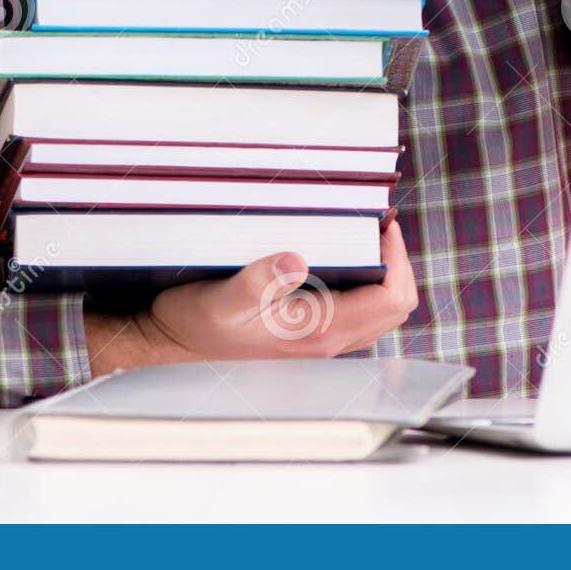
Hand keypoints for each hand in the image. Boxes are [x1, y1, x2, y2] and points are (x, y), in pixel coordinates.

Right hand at [83, 215, 418, 373]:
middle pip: (394, 307)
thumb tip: (297, 259)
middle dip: (398, 263)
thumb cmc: (196, 323)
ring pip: (379, 312)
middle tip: (379, 226)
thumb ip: (260, 280)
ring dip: (383, 275)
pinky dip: (363, 285)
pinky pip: (357, 313)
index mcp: (318, 329)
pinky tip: (340, 258)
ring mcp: (319, 340)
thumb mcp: (223, 297)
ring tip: (366, 237)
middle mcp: (327, 340)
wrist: (172, 344)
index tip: (383, 224)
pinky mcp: (306, 334)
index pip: (390, 298)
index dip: (398, 258)